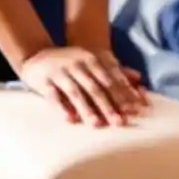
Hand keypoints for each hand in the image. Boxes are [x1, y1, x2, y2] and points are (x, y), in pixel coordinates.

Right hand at [18, 47, 147, 126]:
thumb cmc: (74, 61)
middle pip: (97, 88)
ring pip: (76, 93)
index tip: (134, 110)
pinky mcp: (44, 80)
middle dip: (110, 106)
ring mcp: (61, 72)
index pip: (112, 79)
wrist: (38, 54)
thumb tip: (139, 78)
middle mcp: (79, 64)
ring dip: (87, 109)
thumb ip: (116, 70)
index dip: (124, 94)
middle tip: (120, 122)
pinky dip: (61, 107)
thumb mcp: (94, 61)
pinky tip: (70, 120)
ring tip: (97, 125)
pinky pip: (53, 96)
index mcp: (94, 59)